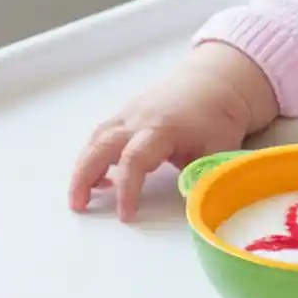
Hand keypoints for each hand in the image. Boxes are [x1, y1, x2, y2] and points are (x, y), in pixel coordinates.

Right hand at [68, 42, 277, 221]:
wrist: (214, 81)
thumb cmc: (218, 117)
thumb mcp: (220, 149)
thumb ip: (203, 176)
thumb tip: (195, 206)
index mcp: (163, 128)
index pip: (135, 160)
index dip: (127, 189)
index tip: (125, 216)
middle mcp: (139, 119)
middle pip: (102, 146)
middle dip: (84, 177)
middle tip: (77, 206)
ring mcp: (129, 114)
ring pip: (97, 140)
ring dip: (84, 168)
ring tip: (82, 198)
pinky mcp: (126, 115)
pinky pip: (102, 135)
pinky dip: (94, 157)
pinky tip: (103, 180)